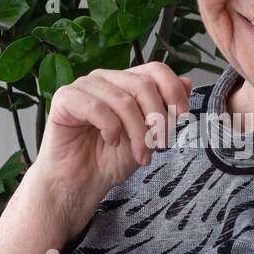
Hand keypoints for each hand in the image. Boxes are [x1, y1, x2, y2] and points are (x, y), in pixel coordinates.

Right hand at [0, 62, 192, 253]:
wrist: (80, 184)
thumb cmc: (110, 160)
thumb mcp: (148, 137)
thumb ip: (165, 110)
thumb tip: (188, 82)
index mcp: (124, 82)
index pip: (155, 69)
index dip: (173, 91)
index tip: (183, 118)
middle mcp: (104, 79)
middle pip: (142, 84)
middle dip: (157, 119)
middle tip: (160, 147)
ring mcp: (83, 86)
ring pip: (122, 100)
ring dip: (138, 132)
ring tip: (141, 155)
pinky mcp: (64, 99)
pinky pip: (96, 108)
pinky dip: (111, 129)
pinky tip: (111, 141)